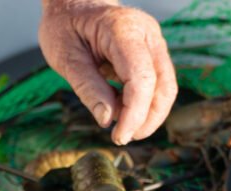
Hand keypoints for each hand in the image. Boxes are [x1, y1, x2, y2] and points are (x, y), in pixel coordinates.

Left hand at [39, 0, 177, 145]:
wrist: (72, 5)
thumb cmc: (65, 27)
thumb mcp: (65, 58)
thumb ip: (87, 88)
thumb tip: (108, 120)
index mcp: (123, 29)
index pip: (142, 79)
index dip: (135, 114)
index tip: (119, 136)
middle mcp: (146, 33)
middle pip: (163, 86)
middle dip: (147, 119)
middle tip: (121, 137)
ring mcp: (153, 42)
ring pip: (166, 88)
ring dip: (148, 115)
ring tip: (121, 125)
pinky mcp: (153, 53)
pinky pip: (158, 84)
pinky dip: (143, 104)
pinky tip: (122, 110)